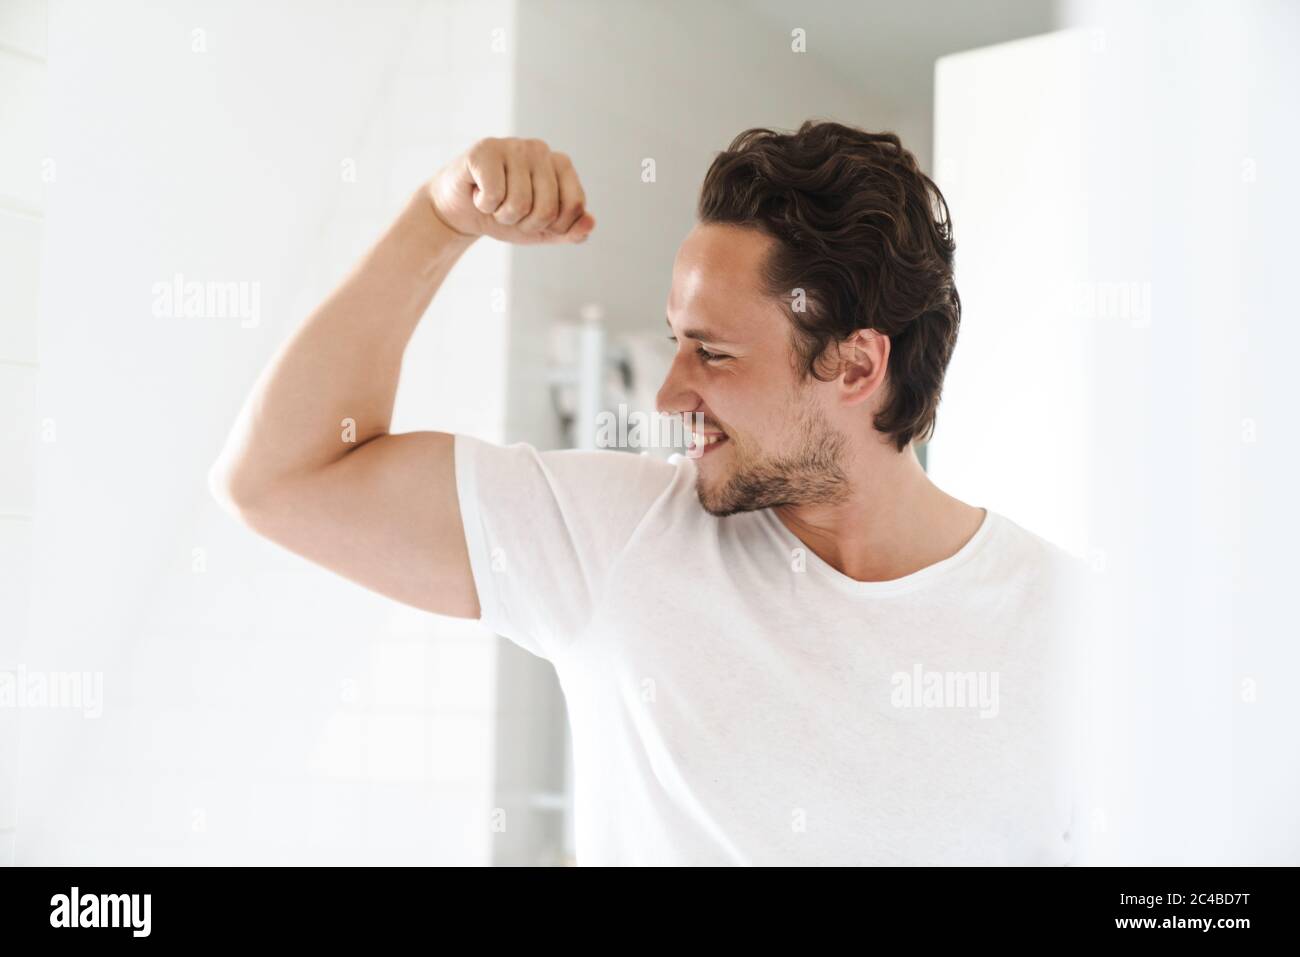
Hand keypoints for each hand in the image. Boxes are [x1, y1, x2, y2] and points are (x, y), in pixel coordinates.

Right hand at [426, 137, 595, 244]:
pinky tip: (478, 193)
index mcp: (561, 164)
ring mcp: (513, 145)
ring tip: (494, 202)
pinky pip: (494, 195)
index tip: (536, 220)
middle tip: (510, 212)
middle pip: (547, 209)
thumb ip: (571, 231)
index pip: (575, 205)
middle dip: (525, 223)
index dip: (555, 226)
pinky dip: (484, 205)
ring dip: (502, 215)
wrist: (462, 212)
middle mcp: (540, 149)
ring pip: (519, 204)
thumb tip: (590, 223)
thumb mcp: (543, 231)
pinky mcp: (484, 150)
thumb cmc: (506, 216)